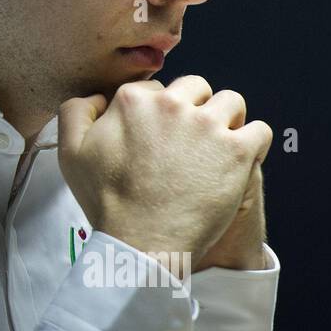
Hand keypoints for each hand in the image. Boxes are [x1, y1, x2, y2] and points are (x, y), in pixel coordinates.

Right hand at [57, 76, 272, 265]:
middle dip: (195, 107)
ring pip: (231, 102)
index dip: (158, 111)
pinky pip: (260, 130)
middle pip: (196, 87)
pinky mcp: (237, 151)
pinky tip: (239, 160)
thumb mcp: (70, 152)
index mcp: (133, 101)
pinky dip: (253, 143)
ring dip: (227, 120)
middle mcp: (172, 105)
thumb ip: (75, 112)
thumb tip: (97, 96)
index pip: (155, 88)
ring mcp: (207, 126)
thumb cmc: (107, 202)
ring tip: (218, 146)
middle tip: (190, 140)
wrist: (141, 242)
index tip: (160, 135)